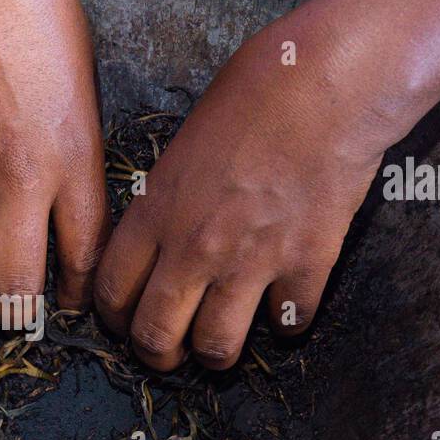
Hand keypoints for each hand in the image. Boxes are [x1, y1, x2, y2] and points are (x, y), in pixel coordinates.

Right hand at [0, 0, 107, 312]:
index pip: (82, 257)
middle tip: (15, 313)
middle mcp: (21, 175)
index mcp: (73, 159)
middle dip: (16, 312)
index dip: (77, 294)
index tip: (71, 303)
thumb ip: (76, 156)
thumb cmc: (39, 14)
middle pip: (14, 281)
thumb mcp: (85, 90)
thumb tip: (68, 206)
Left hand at [94, 26, 384, 371]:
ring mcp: (250, 262)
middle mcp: (193, 248)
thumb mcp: (184, 143)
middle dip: (156, 354)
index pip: (112, 291)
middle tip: (167, 353)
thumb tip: (160, 226)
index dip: (114, 317)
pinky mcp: (306, 266)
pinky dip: (287, 324)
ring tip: (220, 345)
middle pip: (155, 334)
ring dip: (215, 354)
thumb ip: (166, 197)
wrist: (327, 84)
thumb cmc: (255, 93)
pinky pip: (289, 323)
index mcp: (156, 212)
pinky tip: (286, 308)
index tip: (125, 321)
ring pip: (216, 346)